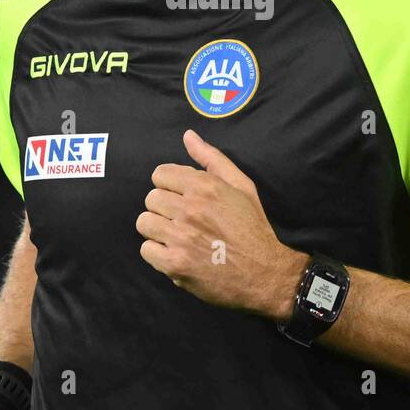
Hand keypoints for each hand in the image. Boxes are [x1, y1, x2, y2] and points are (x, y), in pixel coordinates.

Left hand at [137, 129, 307, 319]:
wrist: (264, 273)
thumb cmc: (253, 227)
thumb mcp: (241, 186)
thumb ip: (212, 158)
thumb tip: (188, 136)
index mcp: (205, 186)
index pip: (160, 174)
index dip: (170, 185)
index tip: (181, 197)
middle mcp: (190, 208)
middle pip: (151, 198)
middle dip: (164, 207)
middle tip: (182, 220)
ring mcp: (180, 237)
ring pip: (144, 222)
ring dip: (157, 229)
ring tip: (176, 236)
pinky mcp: (175, 264)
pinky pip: (146, 250)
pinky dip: (157, 253)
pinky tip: (175, 253)